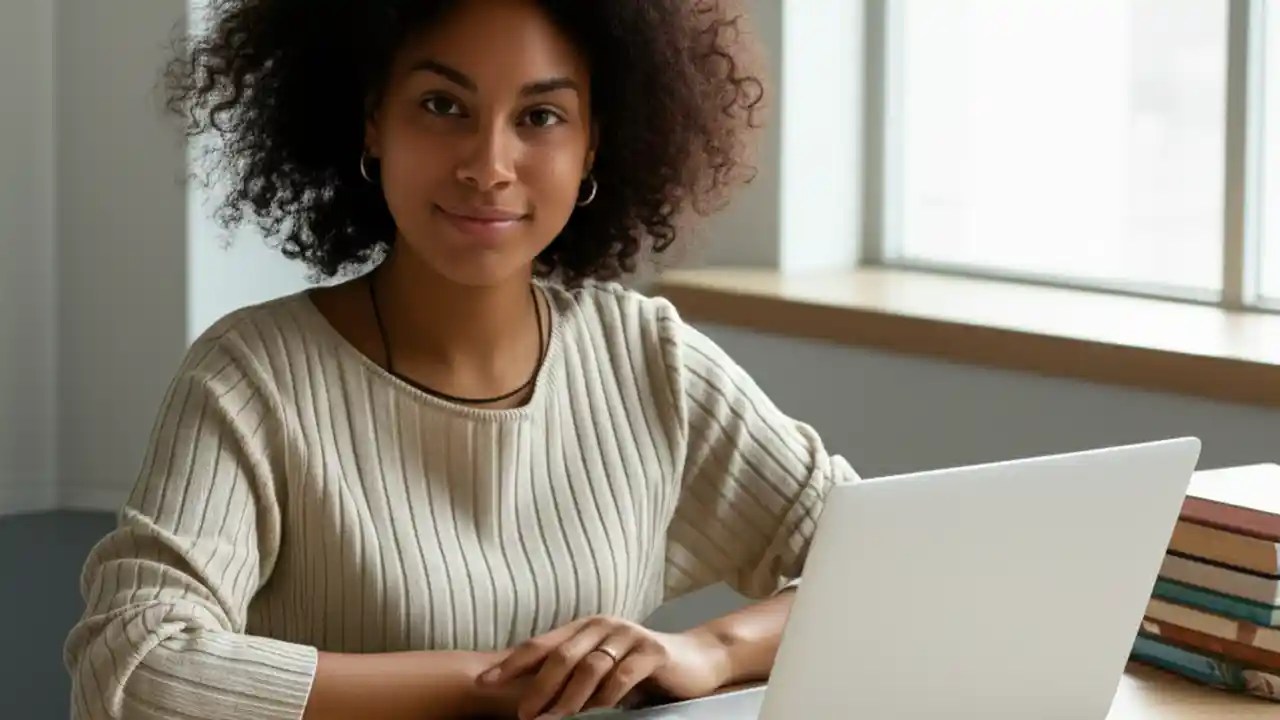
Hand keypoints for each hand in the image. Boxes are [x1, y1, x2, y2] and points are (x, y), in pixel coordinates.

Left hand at [476, 616, 729, 719]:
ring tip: (553, 718)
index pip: (541, 644)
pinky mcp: (652, 651)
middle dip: (537, 686)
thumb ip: (570, 674)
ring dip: (568, 696)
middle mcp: (603, 626)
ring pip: (589, 666)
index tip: (485, 683)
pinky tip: (598, 710)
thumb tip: (525, 698)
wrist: (695, 660)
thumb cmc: (638, 668)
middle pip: (561, 656)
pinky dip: (607, 695)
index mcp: (584, 627)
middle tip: (522, 713)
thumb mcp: (600, 668)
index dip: (512, 663)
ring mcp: (628, 636)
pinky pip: (623, 675)